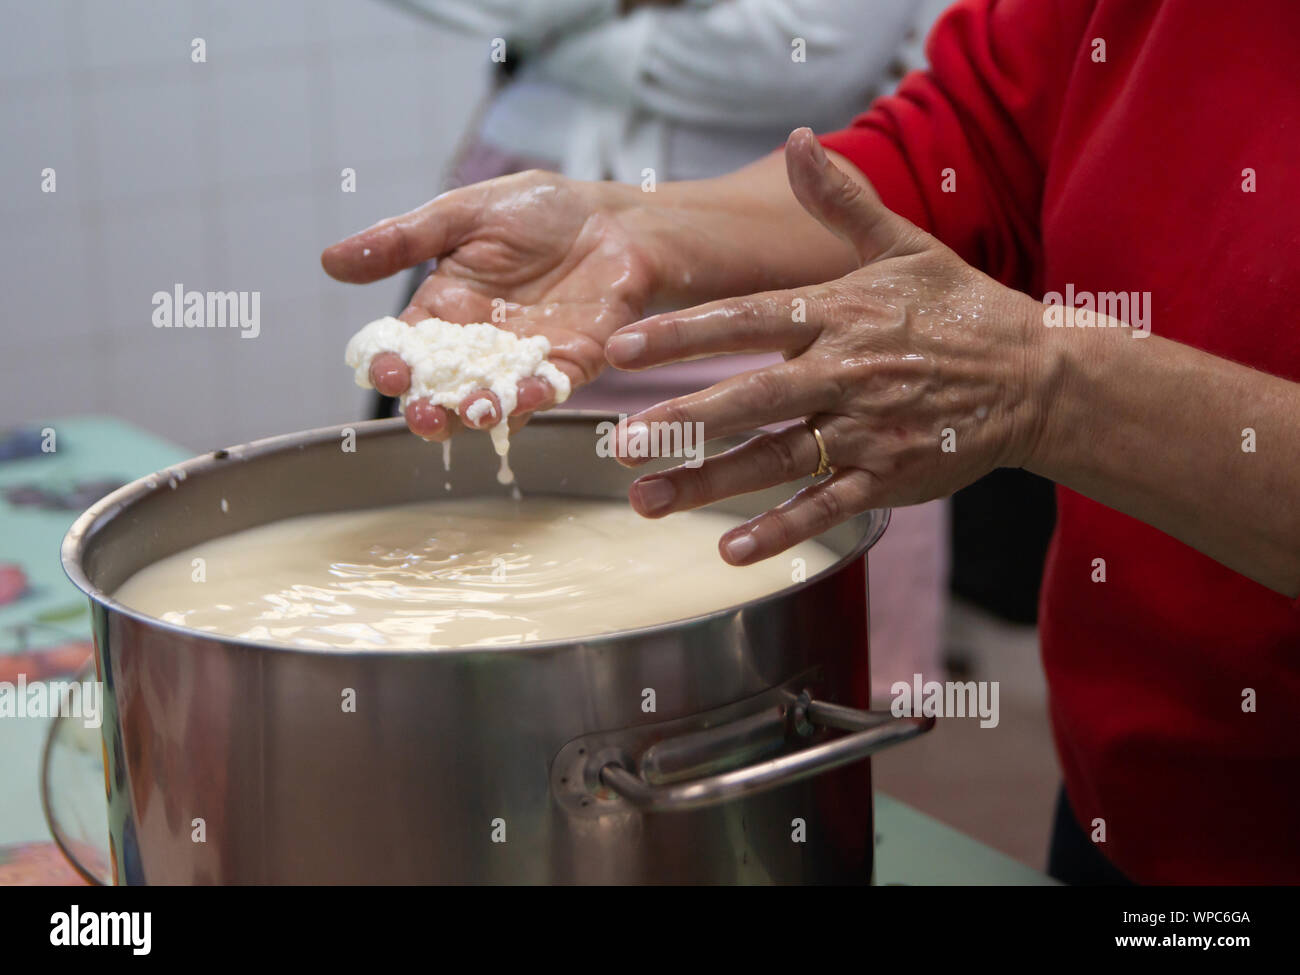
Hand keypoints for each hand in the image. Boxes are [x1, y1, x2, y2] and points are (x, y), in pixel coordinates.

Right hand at [322, 171, 656, 439]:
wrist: (613, 217)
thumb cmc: (538, 212)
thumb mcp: (462, 215)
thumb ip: (403, 241)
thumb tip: (329, 261)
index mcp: (445, 310)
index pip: (407, 349)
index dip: (392, 365)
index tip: (386, 371)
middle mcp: (481, 345)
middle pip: (445, 391)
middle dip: (431, 409)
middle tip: (424, 416)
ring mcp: (526, 359)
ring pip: (495, 400)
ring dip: (481, 412)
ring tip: (474, 412)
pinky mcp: (574, 362)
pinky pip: (551, 388)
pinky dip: (538, 395)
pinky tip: (527, 395)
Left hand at [604, 128, 1052, 564]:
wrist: (1039, 376)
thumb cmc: (961, 310)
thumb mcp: (904, 245)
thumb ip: (841, 202)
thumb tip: (799, 140)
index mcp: (841, 314)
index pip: (749, 319)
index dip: (684, 333)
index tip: (623, 348)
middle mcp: (848, 373)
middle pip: (752, 398)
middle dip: (682, 422)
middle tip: (620, 441)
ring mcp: (869, 430)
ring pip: (777, 459)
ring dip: (710, 483)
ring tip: (647, 500)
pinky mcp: (891, 477)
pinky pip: (827, 506)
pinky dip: (782, 530)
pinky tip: (733, 551)